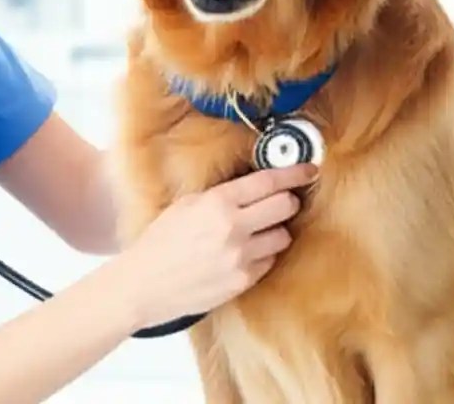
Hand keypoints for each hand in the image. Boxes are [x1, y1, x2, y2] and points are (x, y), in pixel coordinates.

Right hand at [108, 163, 318, 329]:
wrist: (145, 284)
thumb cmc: (161, 241)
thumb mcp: (186, 204)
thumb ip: (222, 194)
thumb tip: (255, 184)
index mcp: (217, 202)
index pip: (269, 182)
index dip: (294, 172)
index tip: (308, 169)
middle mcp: (233, 228)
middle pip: (286, 206)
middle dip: (287, 201)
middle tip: (280, 202)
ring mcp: (241, 257)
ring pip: (283, 236)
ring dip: (275, 231)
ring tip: (256, 233)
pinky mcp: (243, 281)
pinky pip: (270, 261)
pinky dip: (263, 255)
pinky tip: (243, 254)